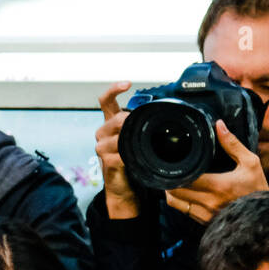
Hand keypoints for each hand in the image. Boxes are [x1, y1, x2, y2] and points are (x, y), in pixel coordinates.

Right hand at [96, 82, 138, 219]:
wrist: (123, 185)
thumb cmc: (131, 158)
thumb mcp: (135, 136)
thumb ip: (141, 122)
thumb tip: (166, 107)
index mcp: (110, 122)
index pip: (106, 100)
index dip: (114, 89)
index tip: (128, 84)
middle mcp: (103, 132)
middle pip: (116, 119)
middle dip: (131, 121)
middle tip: (144, 127)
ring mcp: (102, 148)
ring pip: (118, 137)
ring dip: (131, 141)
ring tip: (139, 146)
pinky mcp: (106, 162)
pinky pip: (119, 154)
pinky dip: (129, 156)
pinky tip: (134, 159)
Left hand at [165, 119, 267, 224]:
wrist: (262, 213)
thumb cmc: (256, 186)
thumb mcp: (250, 162)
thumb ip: (232, 144)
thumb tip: (219, 125)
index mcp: (219, 186)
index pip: (186, 179)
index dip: (176, 171)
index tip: (172, 161)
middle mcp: (209, 202)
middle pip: (175, 192)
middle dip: (169, 180)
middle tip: (170, 170)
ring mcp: (205, 214)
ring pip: (175, 203)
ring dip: (171, 191)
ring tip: (173, 180)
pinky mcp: (203, 221)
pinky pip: (183, 211)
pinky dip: (179, 201)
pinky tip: (182, 191)